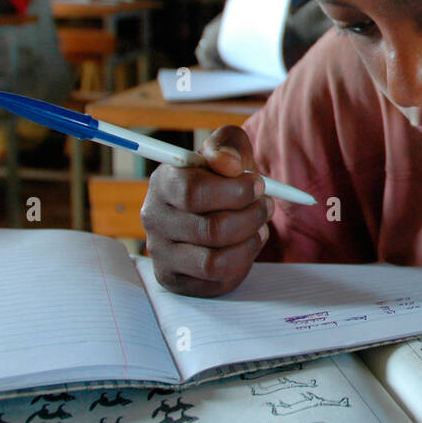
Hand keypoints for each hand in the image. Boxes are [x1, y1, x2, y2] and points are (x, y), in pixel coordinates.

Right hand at [140, 126, 272, 296]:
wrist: (218, 210)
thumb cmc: (222, 179)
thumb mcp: (229, 152)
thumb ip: (229, 144)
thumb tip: (228, 163)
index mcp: (163, 182)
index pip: (193, 191)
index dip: (235, 191)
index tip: (259, 185)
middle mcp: (154, 219)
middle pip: (211, 229)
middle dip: (251, 217)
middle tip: (266, 206)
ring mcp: (161, 252)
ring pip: (214, 260)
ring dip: (249, 241)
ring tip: (259, 225)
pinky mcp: (174, 278)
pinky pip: (217, 278)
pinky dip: (243, 260)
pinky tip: (247, 244)